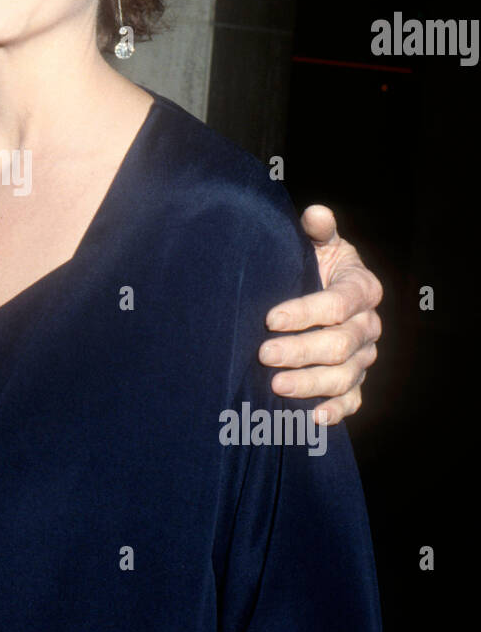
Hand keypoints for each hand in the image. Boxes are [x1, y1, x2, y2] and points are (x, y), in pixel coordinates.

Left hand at [260, 205, 382, 424]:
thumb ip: (318, 230)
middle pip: (340, 345)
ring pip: (344, 376)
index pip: (338, 304)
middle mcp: (368, 326)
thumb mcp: (318, 243)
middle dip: (301, 351)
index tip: (270, 318)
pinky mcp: (354, 382)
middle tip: (264, 354)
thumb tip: (315, 213)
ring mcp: (363, 357)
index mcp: (362, 289)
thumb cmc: (314, 264)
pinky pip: (351, 401)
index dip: (305, 312)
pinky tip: (311, 418)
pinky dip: (334, 412)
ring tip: (275, 386)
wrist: (320, 290)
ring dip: (310, 384)